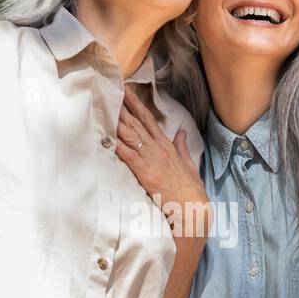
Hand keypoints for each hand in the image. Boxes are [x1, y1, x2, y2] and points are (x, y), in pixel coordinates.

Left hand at [115, 87, 210, 239]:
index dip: (136, 104)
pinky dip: (118, 146)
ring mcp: (152, 160)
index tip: (126, 91)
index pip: (148, 119)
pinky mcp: (146, 173)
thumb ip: (182, 145)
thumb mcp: (189, 163)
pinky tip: (108, 137)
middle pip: (136, 123)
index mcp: (167, 145)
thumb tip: (181, 131)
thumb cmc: (190, 188)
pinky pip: (129, 156)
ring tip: (105, 107)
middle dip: (121, 107)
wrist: (193, 206)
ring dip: (117, 121)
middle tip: (108, 91)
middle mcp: (158, 148)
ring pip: (131, 136)